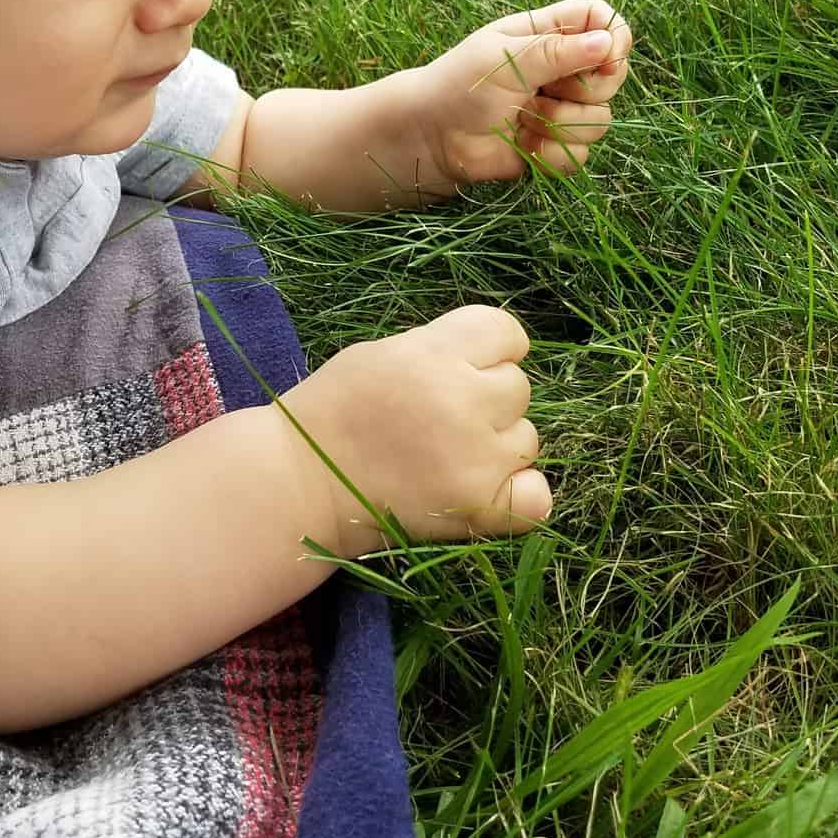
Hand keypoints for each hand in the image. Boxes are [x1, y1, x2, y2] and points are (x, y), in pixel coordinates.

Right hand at [281, 304, 548, 555]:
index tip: (467, 369)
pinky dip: (520, 494)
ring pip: (527, 439)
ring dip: (497, 448)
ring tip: (447, 459)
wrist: (299, 485)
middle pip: (518, 387)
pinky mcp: (480, 506)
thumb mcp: (377, 355)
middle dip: (487, 401)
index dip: (491, 351)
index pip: (506, 331)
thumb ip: (436, 350)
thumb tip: (486, 360)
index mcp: (432, 353)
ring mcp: (476, 456)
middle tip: (442, 422)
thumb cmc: (331, 413)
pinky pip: (538, 495)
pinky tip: (486, 490)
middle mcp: (461, 399)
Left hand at [408, 0, 632, 190]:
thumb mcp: (506, 58)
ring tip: (523, 120)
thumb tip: (608, 43)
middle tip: (544, 92)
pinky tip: (522, 145)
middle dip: (585, 91)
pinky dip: (551, 153)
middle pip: (613, 75)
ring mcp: (560, 109)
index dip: (614, 37)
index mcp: (547, 35)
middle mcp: (561, 70)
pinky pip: (581, 155)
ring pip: (600, 120)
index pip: (601, 20)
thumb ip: (557, 51)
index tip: (605, 57)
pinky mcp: (555, 146)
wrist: (431, 137)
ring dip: (560, 125)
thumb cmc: (458, 86)